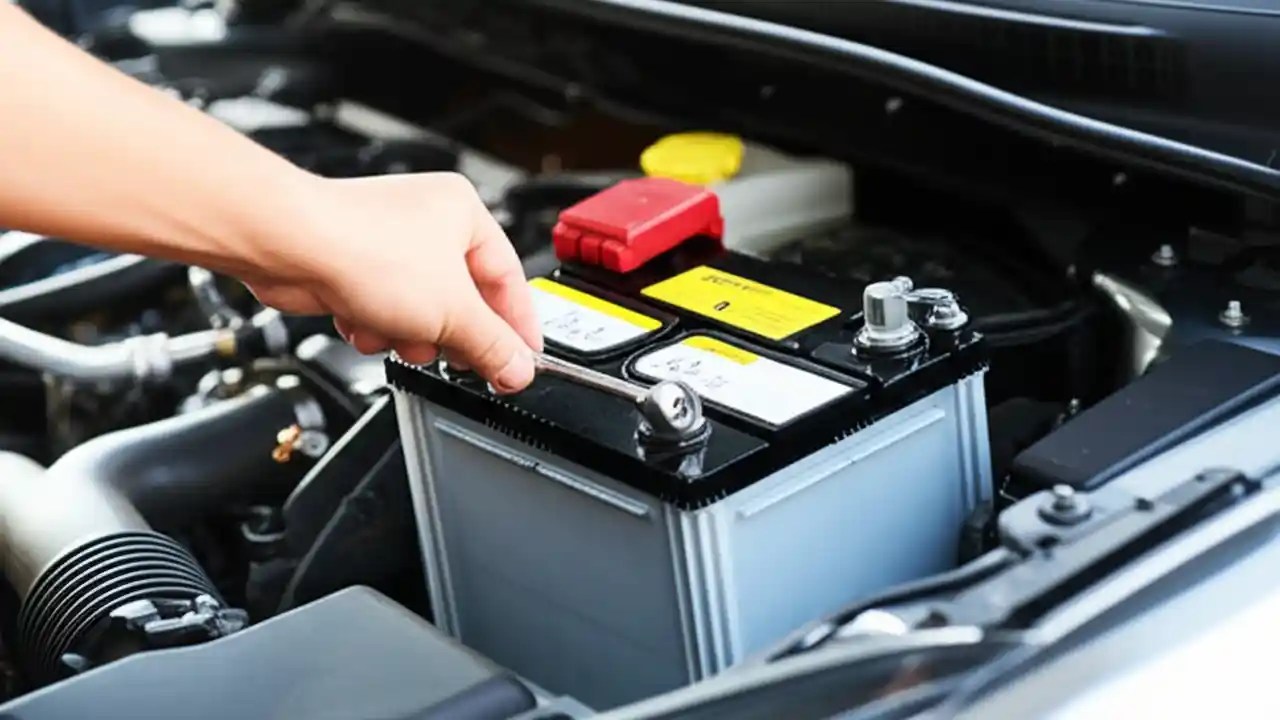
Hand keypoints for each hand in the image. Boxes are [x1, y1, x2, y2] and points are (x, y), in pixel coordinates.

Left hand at [241, 172, 542, 392]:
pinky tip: (361, 321)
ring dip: (405, 334)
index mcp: (464, 214)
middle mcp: (428, 224)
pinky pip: (383, 314)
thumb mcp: (452, 312)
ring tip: (393, 329)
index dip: (517, 328)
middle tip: (454, 357)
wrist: (289, 246)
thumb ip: (493, 346)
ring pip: (420, 316)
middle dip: (447, 334)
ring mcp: (389, 247)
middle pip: (463, 304)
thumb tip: (518, 369)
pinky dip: (374, 326)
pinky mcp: (355, 270)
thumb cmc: (363, 249)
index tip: (521, 363)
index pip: (509, 281)